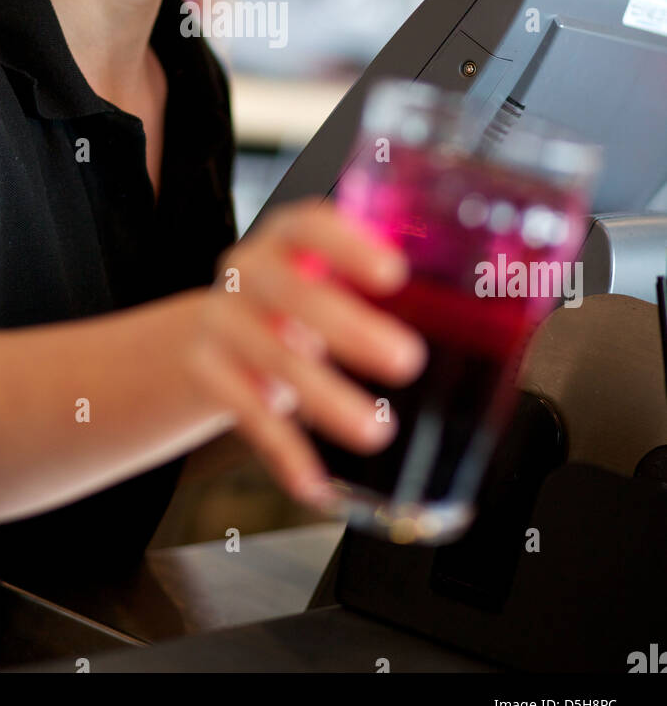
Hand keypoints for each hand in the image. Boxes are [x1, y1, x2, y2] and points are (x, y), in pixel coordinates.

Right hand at [179, 195, 427, 508]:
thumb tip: (499, 327)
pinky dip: (285, 453)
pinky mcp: (207, 373)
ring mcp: (222, 322)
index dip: (348, 244)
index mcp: (287, 240)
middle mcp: (249, 272)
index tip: (393, 272)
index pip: (310, 224)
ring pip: (272, 359)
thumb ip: (385, 294)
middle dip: (349, 328)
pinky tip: (314, 481)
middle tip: (406, 359)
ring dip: (327, 399)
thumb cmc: (296, 306)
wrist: (208, 334)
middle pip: (291, 292)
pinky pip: (248, 416)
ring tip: (374, 431)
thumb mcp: (327, 282)